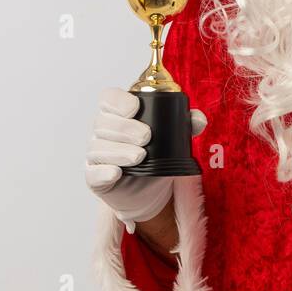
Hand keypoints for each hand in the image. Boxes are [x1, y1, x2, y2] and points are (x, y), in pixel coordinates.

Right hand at [84, 88, 206, 228]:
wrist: (150, 191)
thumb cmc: (156, 159)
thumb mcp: (173, 139)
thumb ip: (186, 125)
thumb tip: (199, 119)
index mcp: (118, 115)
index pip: (109, 99)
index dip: (119, 101)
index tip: (135, 108)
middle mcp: (103, 133)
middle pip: (103, 122)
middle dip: (125, 128)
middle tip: (146, 137)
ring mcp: (97, 156)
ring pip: (97, 147)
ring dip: (119, 151)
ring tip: (140, 156)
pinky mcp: (95, 178)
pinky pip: (93, 173)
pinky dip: (104, 172)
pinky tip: (116, 172)